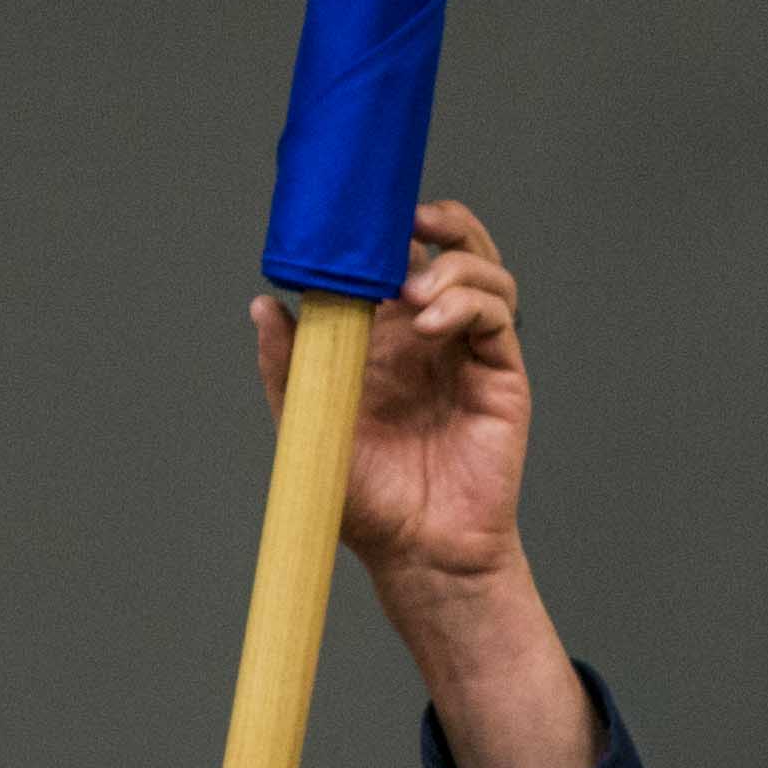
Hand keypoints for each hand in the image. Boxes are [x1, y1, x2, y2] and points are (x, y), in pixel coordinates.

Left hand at [253, 199, 597, 767]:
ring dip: (452, 266)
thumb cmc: (365, 499)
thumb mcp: (308, 423)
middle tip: (409, 223)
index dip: (390, 227)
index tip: (365, 216)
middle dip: (439, 220)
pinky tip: (433, 322)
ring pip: (484, 271)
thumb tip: (265, 304)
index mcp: (386, 337)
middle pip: (454, 247)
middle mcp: (432, 335)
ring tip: (415, 295)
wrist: (416, 552)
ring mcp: (471, 351)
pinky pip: (498, 315)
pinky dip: (469, 303)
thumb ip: (289, 365)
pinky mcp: (502, 374)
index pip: (399, 258)